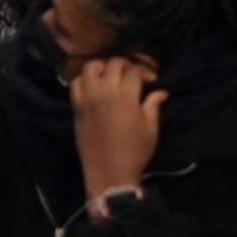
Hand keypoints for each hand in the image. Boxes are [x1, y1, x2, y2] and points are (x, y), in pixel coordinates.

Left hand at [71, 55, 166, 197]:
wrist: (109, 172)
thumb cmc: (135, 152)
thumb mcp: (151, 130)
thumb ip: (153, 106)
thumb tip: (161, 91)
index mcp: (126, 96)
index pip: (134, 70)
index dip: (144, 71)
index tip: (150, 80)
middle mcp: (104, 91)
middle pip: (113, 63)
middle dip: (126, 65)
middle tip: (132, 75)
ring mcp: (87, 97)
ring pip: (90, 67)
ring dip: (102, 66)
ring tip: (110, 75)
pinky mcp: (76, 106)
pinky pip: (76, 83)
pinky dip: (84, 78)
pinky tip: (93, 85)